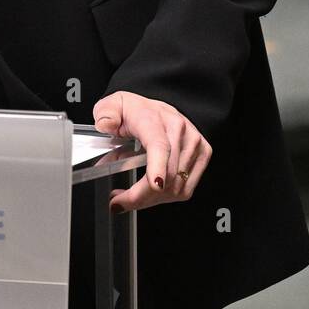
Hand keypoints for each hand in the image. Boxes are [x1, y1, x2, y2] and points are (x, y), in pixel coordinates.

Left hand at [92, 91, 211, 212]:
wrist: (156, 108)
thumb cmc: (134, 111)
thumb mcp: (112, 106)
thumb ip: (105, 113)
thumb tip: (105, 125)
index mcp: (153, 118)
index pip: (159, 144)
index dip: (158, 165)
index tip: (156, 183)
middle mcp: (178, 128)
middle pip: (166, 175)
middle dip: (139, 197)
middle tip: (118, 202)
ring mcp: (194, 142)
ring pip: (176, 187)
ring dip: (151, 200)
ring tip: (131, 196)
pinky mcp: (203, 153)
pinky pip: (185, 188)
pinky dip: (166, 197)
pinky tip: (151, 192)